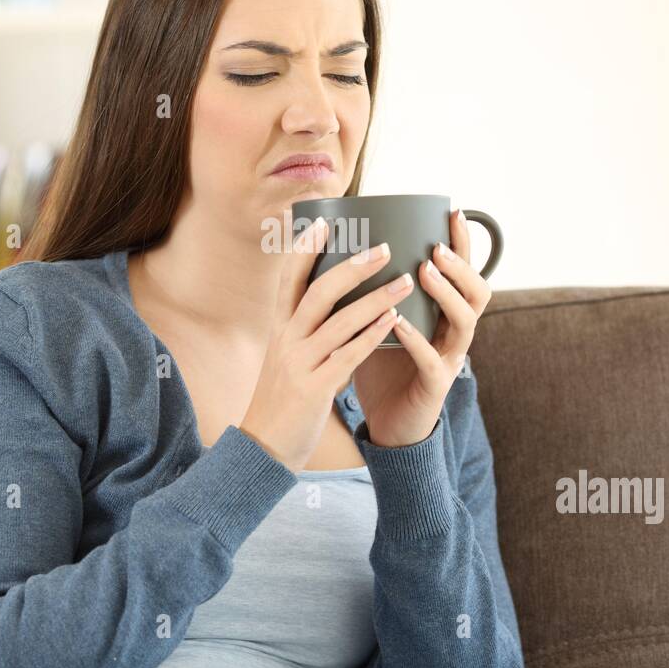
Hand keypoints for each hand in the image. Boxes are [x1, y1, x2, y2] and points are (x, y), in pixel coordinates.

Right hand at [239, 209, 413, 472]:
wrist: (264, 447)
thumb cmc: (282, 398)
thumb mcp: (285, 355)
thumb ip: (303, 327)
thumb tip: (328, 297)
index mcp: (278, 328)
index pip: (288, 278)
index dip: (304, 248)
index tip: (325, 220)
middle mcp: (285, 340)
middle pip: (316, 292)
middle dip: (352, 267)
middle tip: (384, 247)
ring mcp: (299, 364)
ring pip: (338, 321)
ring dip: (374, 298)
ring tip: (404, 280)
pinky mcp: (315, 389)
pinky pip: (347, 356)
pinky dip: (371, 335)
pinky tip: (394, 321)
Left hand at [351, 209, 491, 447]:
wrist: (387, 424)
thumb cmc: (381, 367)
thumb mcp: (378, 320)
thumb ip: (373, 290)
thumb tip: (345, 246)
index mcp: (442, 314)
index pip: (462, 271)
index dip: (463, 243)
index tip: (453, 212)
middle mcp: (453, 333)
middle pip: (478, 292)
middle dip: (461, 266)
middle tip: (436, 247)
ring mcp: (448, 359)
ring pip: (465, 321)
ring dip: (446, 294)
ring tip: (424, 272)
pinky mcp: (434, 386)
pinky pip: (431, 360)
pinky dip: (416, 339)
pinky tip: (398, 323)